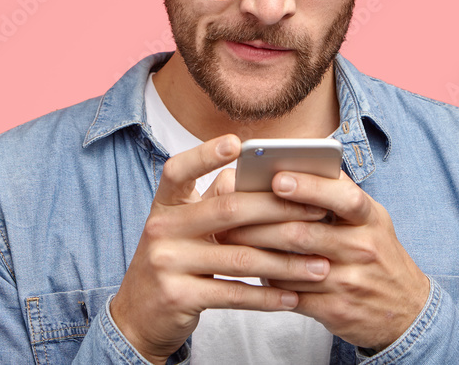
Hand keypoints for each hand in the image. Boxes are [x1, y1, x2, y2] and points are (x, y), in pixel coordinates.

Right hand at [108, 135, 331, 364]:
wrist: (138, 317)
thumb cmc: (175, 263)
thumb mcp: (184, 229)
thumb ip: (214, 204)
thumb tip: (263, 177)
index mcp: (164, 206)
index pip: (178, 170)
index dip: (205, 154)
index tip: (237, 142)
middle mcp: (161, 229)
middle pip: (228, 210)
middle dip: (280, 210)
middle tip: (318, 213)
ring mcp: (167, 263)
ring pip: (240, 257)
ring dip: (286, 263)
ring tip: (320, 265)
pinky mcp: (179, 296)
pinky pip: (234, 294)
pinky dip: (267, 296)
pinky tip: (294, 297)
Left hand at [219, 171, 429, 350]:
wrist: (407, 311)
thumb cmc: (377, 255)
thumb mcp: (370, 221)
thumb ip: (337, 197)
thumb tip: (288, 170)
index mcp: (371, 218)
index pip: (344, 197)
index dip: (310, 187)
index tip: (278, 178)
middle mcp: (363, 248)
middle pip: (305, 232)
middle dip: (262, 222)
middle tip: (229, 212)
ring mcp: (350, 281)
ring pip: (292, 265)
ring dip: (256, 251)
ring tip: (229, 239)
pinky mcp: (336, 310)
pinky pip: (292, 294)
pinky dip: (268, 282)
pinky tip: (250, 269)